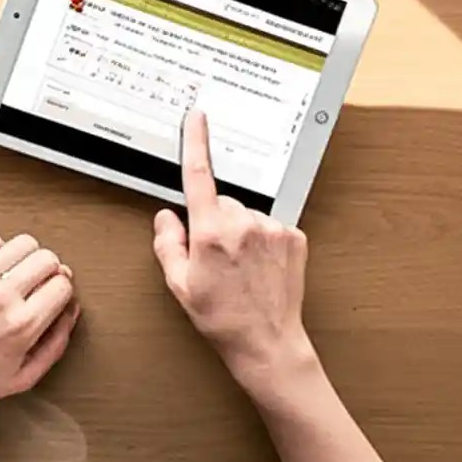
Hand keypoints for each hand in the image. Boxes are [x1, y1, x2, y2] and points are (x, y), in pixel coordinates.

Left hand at [0, 232, 80, 423]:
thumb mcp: (24, 377)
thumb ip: (56, 344)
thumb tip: (72, 309)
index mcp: (22, 327)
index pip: (62, 284)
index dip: (63, 289)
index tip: (54, 295)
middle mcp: (0, 299)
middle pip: (46, 259)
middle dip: (50, 270)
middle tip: (39, 283)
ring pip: (20, 244)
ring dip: (27, 256)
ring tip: (17, 273)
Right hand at [152, 110, 315, 394]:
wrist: (267, 343)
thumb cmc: (221, 318)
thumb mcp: (179, 285)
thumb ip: (167, 243)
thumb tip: (167, 217)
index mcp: (211, 233)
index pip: (198, 177)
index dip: (195, 143)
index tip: (196, 118)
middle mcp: (244, 224)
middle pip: (222, 203)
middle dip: (215, 221)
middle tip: (214, 258)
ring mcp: (273, 229)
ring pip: (246, 215)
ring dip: (240, 232)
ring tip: (240, 268)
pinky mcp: (294, 237)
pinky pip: (269, 226)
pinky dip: (262, 240)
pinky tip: (259, 268)